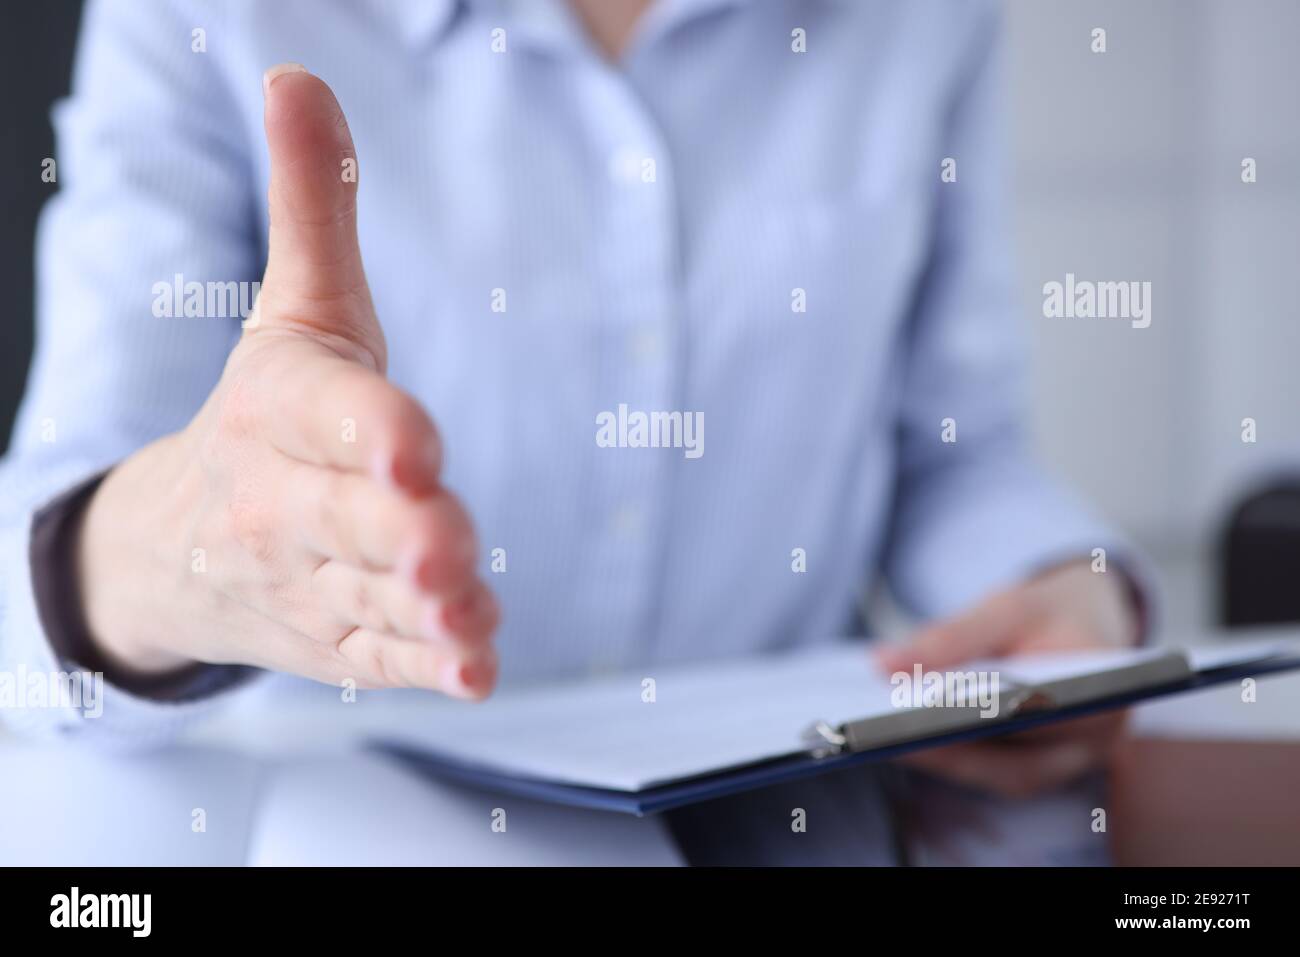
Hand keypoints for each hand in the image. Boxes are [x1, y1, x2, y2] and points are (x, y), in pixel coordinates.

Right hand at [75, 64, 498, 697]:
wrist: (182, 544)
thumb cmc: (267, 413)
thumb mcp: (292, 309)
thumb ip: (310, 206)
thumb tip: (299, 76)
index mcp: (279, 411)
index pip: (326, 418)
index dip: (369, 433)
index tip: (412, 449)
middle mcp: (286, 502)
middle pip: (345, 521)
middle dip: (397, 535)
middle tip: (446, 548)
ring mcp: (312, 578)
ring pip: (369, 599)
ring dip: (420, 614)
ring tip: (466, 619)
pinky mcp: (339, 636)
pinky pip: (378, 658)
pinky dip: (424, 669)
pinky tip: (473, 673)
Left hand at [874, 560, 1139, 797]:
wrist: (1087, 624)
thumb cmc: (1049, 614)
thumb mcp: (1008, 606)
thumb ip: (951, 636)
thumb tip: (882, 665)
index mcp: (1105, 693)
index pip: (1042, 715)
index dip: (981, 717)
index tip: (923, 710)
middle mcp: (1095, 742)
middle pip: (1016, 761)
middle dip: (947, 748)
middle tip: (884, 732)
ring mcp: (1069, 764)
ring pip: (997, 774)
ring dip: (938, 758)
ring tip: (880, 736)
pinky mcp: (1037, 769)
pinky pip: (988, 771)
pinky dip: (944, 755)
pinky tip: (897, 737)